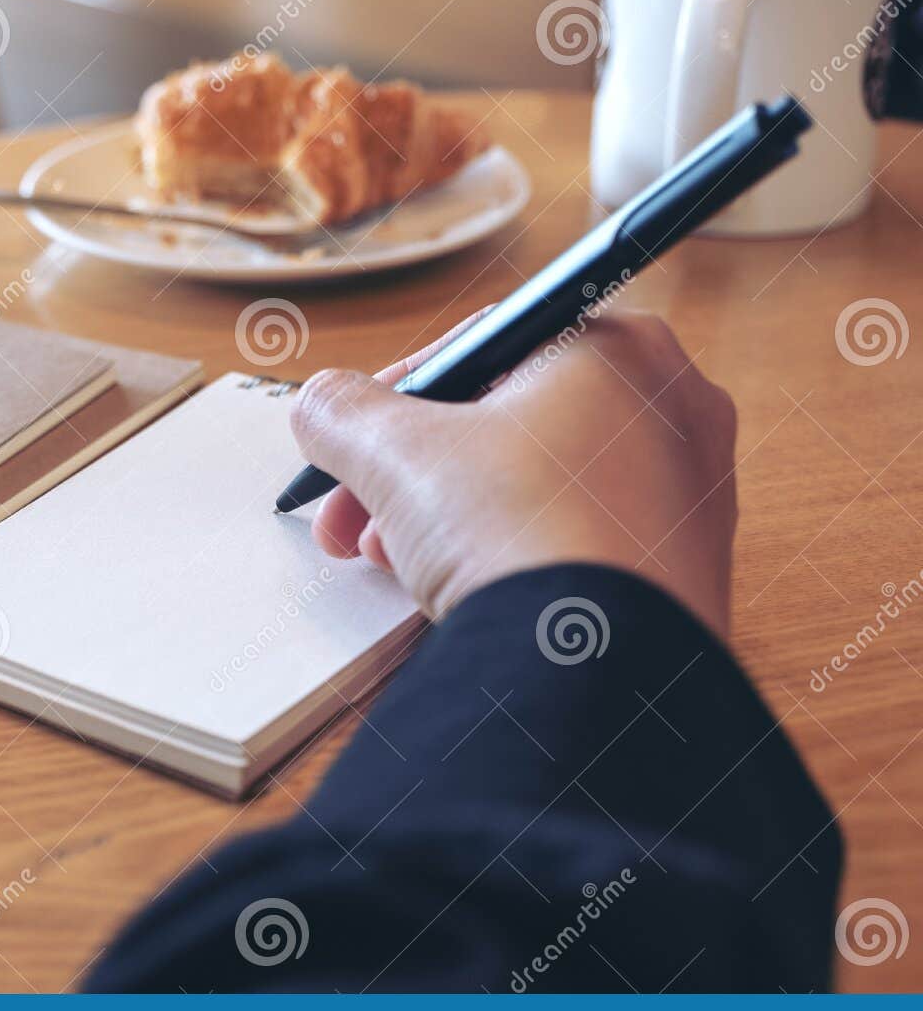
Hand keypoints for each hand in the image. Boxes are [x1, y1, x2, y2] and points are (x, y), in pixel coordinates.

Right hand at [288, 311, 738, 635]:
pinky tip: (459, 590)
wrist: (602, 664)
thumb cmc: (518, 528)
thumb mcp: (395, 454)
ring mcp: (689, 489)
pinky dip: (513, 552)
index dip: (392, 396)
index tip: (348, 439)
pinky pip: (578, 536)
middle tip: (352, 516)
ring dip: (446, 514)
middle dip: (410, 470)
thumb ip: (343, 412)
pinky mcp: (686, 563)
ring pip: (538, 482)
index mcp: (615, 345)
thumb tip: (321, 404)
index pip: (479, 345)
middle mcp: (671, 403)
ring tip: (391, 562)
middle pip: (505, 421)